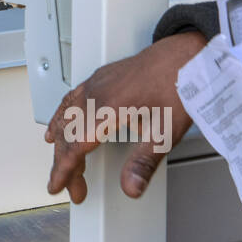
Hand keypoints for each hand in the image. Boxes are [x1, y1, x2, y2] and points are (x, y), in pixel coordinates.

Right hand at [43, 31, 203, 202]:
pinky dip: (59, 117)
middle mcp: (97, 94)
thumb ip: (145, 162)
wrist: (185, 53)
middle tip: (73, 187)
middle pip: (68, 134)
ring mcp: (96, 84)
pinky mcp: (100, 78)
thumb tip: (131, 187)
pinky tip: (57, 124)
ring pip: (66, 116)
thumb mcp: (167, 131)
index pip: (75, 145)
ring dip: (61, 143)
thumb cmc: (180, 84)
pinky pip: (70, 99)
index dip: (64, 170)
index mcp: (109, 108)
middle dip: (64, 164)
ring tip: (62, 164)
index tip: (57, 186)